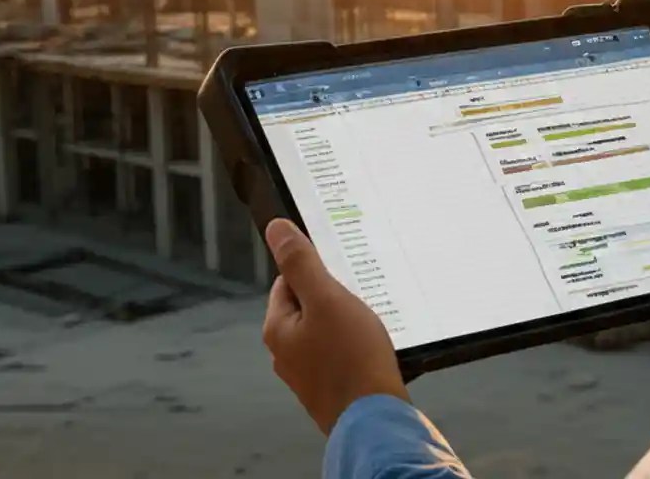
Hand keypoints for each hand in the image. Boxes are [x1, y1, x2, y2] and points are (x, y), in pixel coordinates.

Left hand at [262, 218, 408, 434]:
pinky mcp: (329, 389)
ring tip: (369, 326)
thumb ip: (302, 263)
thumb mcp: (327, 299)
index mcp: (278, 329)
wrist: (373, 419)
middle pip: (307, 307)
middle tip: (360, 300)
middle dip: (333, 300)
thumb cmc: (351, 357)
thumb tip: (276, 229)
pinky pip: (338, 355)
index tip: (343, 277)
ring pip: (325, 332)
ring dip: (346, 324)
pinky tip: (372, 350)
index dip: (316, 273)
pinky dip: (354, 348)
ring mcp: (307, 375)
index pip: (287, 282)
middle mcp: (285, 353)